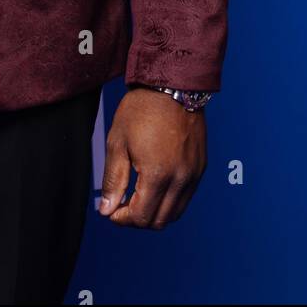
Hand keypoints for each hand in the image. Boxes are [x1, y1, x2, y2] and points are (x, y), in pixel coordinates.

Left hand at [98, 87, 205, 227]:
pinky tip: (154, 184)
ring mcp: (193, 174)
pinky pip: (185, 197)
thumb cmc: (141, 109)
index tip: (110, 209)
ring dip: (154, 212)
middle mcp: (180, 179)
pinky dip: (169, 200)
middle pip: (159, 221)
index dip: (122, 219)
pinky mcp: (200, 167)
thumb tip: (107, 209)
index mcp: (158, 174)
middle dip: (137, 218)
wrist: (171, 85)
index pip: (141, 217)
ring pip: (175, 213)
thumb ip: (113, 180)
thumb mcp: (117, 142)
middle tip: (121, 203)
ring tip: (137, 195)